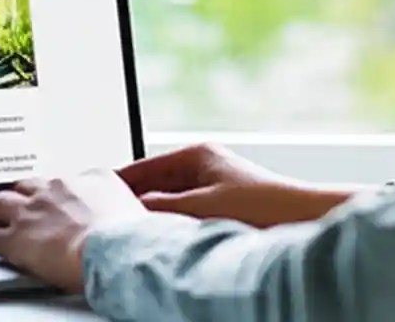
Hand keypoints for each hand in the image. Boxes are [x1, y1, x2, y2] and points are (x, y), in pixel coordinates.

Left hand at [0, 170, 146, 292]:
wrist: (116, 250)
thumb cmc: (132, 235)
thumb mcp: (136, 206)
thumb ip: (126, 202)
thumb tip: (133, 209)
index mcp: (87, 178)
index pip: (64, 180)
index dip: (56, 193)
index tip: (57, 200)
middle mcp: (55, 189)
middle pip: (27, 185)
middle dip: (22, 196)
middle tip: (21, 207)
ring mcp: (31, 212)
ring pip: (0, 202)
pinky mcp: (14, 239)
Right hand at [119, 144, 356, 228]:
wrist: (305, 218)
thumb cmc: (262, 205)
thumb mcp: (199, 207)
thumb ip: (159, 208)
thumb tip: (125, 212)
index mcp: (195, 155)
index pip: (139, 168)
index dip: (113, 185)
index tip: (89, 197)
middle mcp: (203, 165)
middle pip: (152, 186)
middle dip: (131, 203)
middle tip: (105, 219)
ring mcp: (213, 185)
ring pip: (167, 202)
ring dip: (153, 217)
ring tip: (131, 232)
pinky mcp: (223, 205)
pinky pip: (184, 214)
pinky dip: (171, 224)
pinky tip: (163, 239)